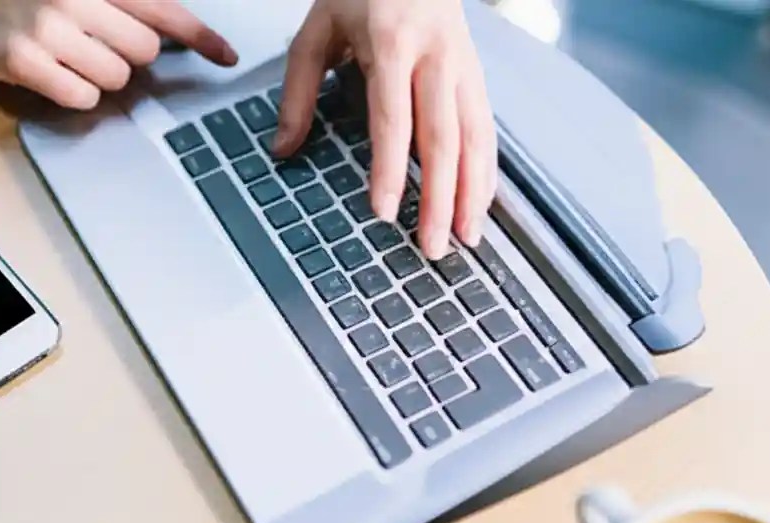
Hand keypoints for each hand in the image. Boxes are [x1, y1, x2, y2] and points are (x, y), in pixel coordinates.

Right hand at [0, 0, 236, 108]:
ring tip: (72, 60)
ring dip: (102, 78)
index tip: (226, 56)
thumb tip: (168, 31)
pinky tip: (56, 77)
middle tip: (100, 50)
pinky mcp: (23, 61)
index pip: (164, 10)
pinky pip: (81, 98)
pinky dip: (75, 95)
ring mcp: (48, 29)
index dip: (201, 38)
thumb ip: (120, 3)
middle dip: (130, 58)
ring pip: (116, 79)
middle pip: (144, 52)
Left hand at [275, 0, 495, 258]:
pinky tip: (478, 203)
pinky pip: (486, 128)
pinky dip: (484, 170)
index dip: (391, 170)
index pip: (394, 119)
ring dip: (473, 193)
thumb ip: (299, 91)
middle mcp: (437, 55)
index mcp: (394, 42)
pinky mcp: (477, 73)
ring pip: (475, 137)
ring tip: (466, 238)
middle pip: (443, 137)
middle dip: (441, 198)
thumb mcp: (319, 29)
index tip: (385, 212)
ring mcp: (463, 64)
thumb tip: (283, 148)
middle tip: (432, 246)